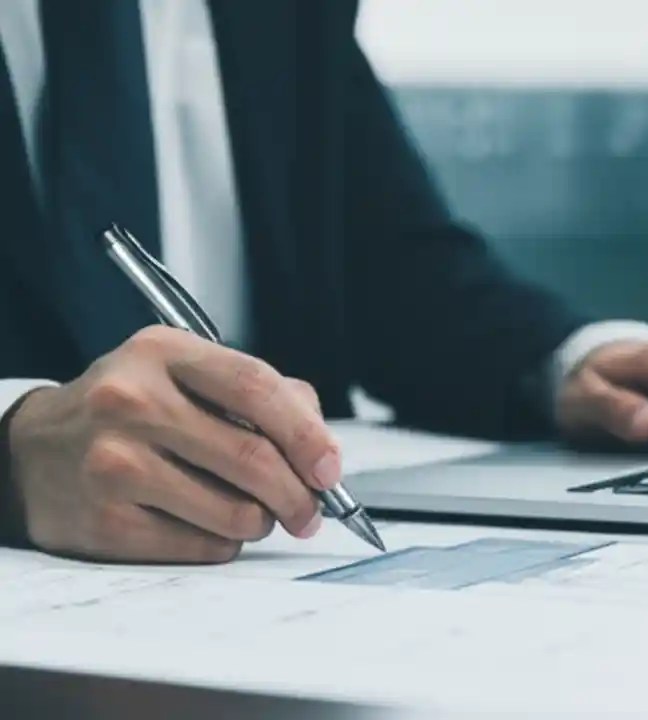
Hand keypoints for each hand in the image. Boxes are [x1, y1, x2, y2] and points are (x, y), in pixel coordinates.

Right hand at [5, 326, 340, 562]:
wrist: (35, 450)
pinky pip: (203, 545)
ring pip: (235, 512)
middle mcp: (132, 402)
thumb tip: (323, 452)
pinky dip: (224, 542)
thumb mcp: (184, 374)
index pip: (257, 388)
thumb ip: (262, 397)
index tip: (330, 468)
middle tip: (311, 511)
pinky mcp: (105, 521)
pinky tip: (208, 525)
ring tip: (252, 512)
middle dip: (299, 494)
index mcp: (162, 353)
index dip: (307, 434)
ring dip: (262, 521)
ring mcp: (114, 463)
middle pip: (253, 458)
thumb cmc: (132, 410)